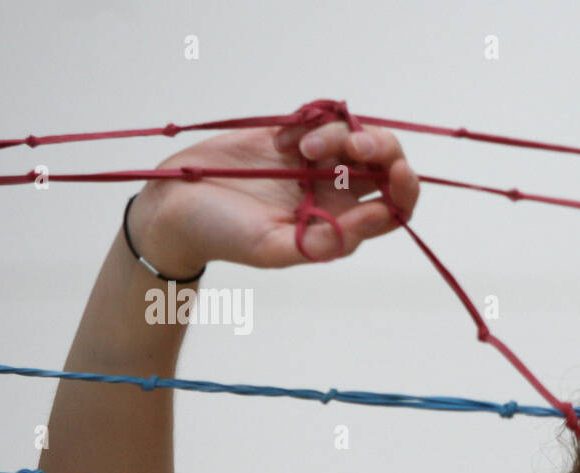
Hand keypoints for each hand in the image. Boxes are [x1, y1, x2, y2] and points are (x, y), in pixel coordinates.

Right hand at [126, 117, 420, 275]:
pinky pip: (325, 117)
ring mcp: (316, 162)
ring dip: (341, 133)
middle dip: (382, 148)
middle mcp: (335, 193)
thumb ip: (326, 241)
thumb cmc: (223, 236)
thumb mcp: (274, 248)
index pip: (394, 208)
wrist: (174, 206)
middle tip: (355, 147)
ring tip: (300, 145)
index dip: (405, 188)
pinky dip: (314, 120)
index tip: (398, 170)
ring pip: (357, 136)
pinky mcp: (293, 135)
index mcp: (339, 225)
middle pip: (385, 164)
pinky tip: (281, 138)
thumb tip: (374, 218)